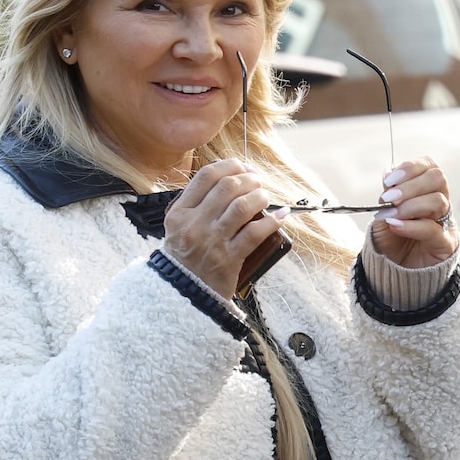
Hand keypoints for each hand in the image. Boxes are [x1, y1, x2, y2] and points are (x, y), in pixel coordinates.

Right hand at [163, 159, 284, 297]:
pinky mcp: (229, 259)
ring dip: (260, 197)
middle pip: (227, 187)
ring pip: (242, 206)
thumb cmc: (185, 257)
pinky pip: (255, 233)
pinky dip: (272, 221)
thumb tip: (229, 179)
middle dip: (249, 179)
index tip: (242, 167)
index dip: (229, 165)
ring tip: (265, 197)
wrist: (183, 294)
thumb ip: (196, 204)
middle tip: (257, 182)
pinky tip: (281, 216)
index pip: (205, 176)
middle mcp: (194, 224)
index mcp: (180, 213)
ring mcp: (212, 241)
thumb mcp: (179, 227)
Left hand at [371, 156, 459, 266]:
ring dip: (410, 205)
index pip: (429, 166)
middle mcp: (440, 202)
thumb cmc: (393, 241)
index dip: (410, 168)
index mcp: (427, 190)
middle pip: (437, 178)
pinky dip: (412, 225)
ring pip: (438, 201)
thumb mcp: (384, 214)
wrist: (397, 273)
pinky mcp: (446, 244)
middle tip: (389, 198)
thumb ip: (388, 196)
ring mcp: (446, 223)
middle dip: (411, 185)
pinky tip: (396, 226)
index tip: (389, 180)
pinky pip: (433, 229)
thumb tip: (388, 176)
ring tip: (391, 215)